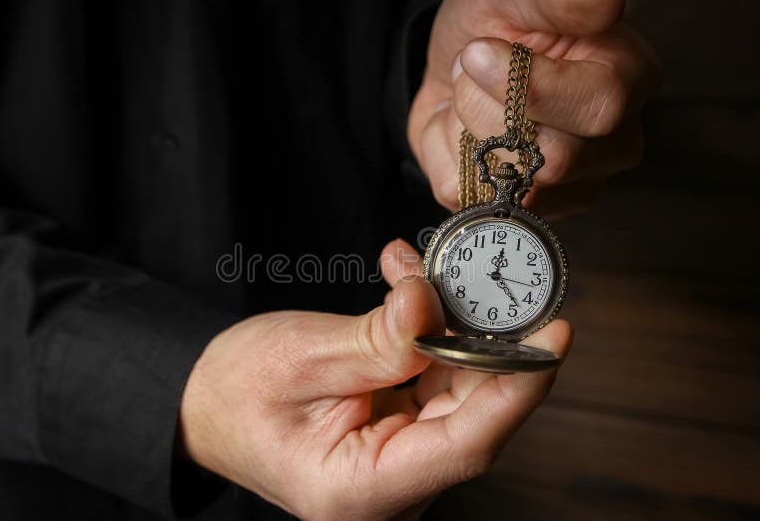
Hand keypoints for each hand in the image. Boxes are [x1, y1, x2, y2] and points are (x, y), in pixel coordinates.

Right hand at [178, 239, 571, 518]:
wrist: (205, 404)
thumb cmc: (236, 392)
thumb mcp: (301, 358)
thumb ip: (376, 338)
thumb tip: (431, 300)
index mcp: (362, 488)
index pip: (466, 444)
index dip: (518, 388)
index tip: (554, 336)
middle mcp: (391, 484)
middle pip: (472, 413)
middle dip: (488, 340)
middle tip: (498, 277)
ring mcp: (397, 457)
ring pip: (458, 390)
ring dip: (454, 326)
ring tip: (430, 271)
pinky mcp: (398, 427)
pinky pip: (434, 378)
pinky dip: (430, 331)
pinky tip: (409, 285)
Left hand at [408, 0, 661, 218]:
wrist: (456, 61)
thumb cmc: (499, 21)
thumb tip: (605, 0)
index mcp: (628, 80)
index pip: (599, 108)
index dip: (529, 88)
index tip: (478, 52)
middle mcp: (614, 142)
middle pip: (554, 160)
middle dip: (487, 110)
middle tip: (471, 69)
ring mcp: (574, 186)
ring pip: (512, 187)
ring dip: (466, 133)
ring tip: (470, 97)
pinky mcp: (524, 210)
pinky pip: (469, 198)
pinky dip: (447, 159)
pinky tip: (461, 131)